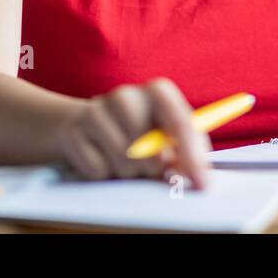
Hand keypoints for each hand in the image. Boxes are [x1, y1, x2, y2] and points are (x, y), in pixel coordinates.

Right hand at [56, 77, 211, 186]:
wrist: (85, 124)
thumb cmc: (139, 131)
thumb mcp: (167, 135)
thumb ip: (187, 152)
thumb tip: (200, 177)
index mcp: (158, 92)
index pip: (181, 125)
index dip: (193, 159)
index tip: (203, 186)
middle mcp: (127, 95)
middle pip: (150, 152)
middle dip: (152, 168)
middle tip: (148, 164)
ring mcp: (97, 109)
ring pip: (124, 163)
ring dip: (127, 172)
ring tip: (123, 159)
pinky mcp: (73, 130)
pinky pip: (97, 170)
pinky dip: (103, 173)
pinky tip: (100, 156)